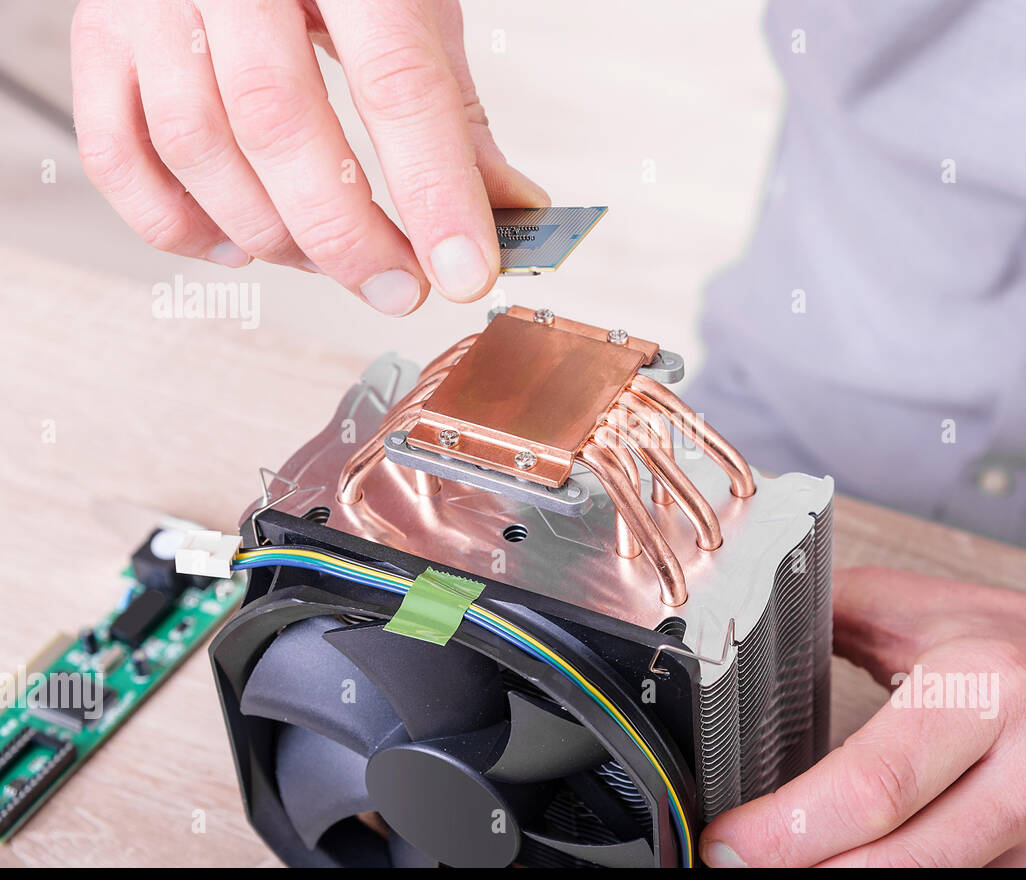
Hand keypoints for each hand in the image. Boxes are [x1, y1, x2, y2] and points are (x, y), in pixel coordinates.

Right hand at [71, 0, 547, 311]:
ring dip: (271, 235)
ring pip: (197, 147)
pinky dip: (177, 224)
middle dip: (347, 234)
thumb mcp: (411, 3)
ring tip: (327, 260)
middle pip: (280, 124)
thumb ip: (454, 109)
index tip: (466, 271)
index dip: (436, 190)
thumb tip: (508, 207)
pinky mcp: (99, 34)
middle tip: (398, 288)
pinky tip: (238, 244)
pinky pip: (117, 155)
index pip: (396, 82)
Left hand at [700, 567, 1025, 866]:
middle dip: (806, 875)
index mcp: (986, 688)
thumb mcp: (935, 610)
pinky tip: (884, 865)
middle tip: (745, 865)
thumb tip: (743, 625)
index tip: (731, 843)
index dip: (791, 828)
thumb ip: (836, 611)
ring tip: (808, 862)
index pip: (876, 781)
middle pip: (900, 861)